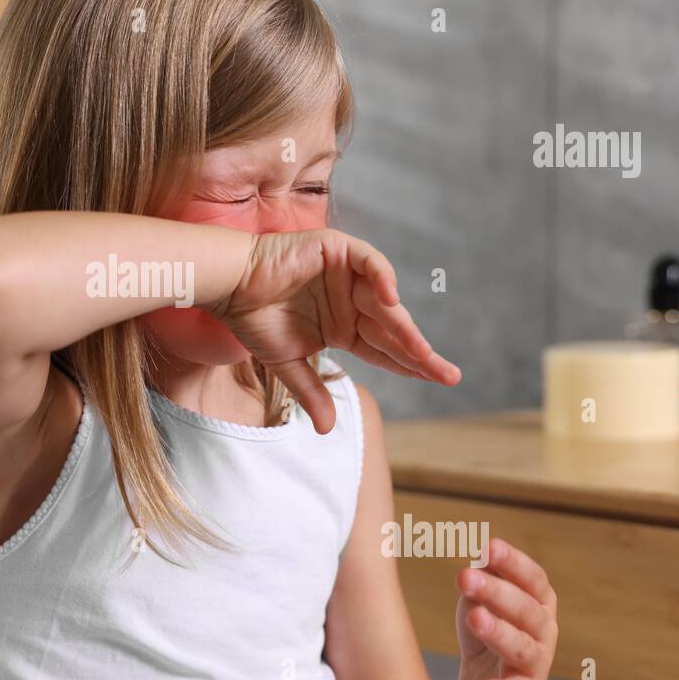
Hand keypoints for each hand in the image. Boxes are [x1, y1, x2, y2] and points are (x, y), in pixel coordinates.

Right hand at [205, 228, 460, 431]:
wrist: (230, 287)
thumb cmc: (254, 320)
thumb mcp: (286, 364)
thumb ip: (310, 391)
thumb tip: (327, 429)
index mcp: (345, 328)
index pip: (386, 350)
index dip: (412, 366)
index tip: (442, 381)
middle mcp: (353, 302)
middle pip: (394, 329)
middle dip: (420, 352)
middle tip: (448, 374)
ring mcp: (348, 275)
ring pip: (386, 301)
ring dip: (404, 326)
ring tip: (422, 351)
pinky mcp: (339, 250)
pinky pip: (370, 262)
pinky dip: (383, 277)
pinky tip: (392, 299)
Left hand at [453, 538, 557, 679]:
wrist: (481, 679)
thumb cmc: (486, 625)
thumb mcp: (479, 597)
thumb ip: (483, 575)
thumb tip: (484, 554)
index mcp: (539, 600)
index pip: (532, 578)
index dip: (513, 562)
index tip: (489, 546)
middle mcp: (545, 630)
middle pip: (524, 609)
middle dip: (496, 592)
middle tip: (464, 577)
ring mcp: (537, 663)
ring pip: (521, 646)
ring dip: (499, 631)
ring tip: (475, 617)